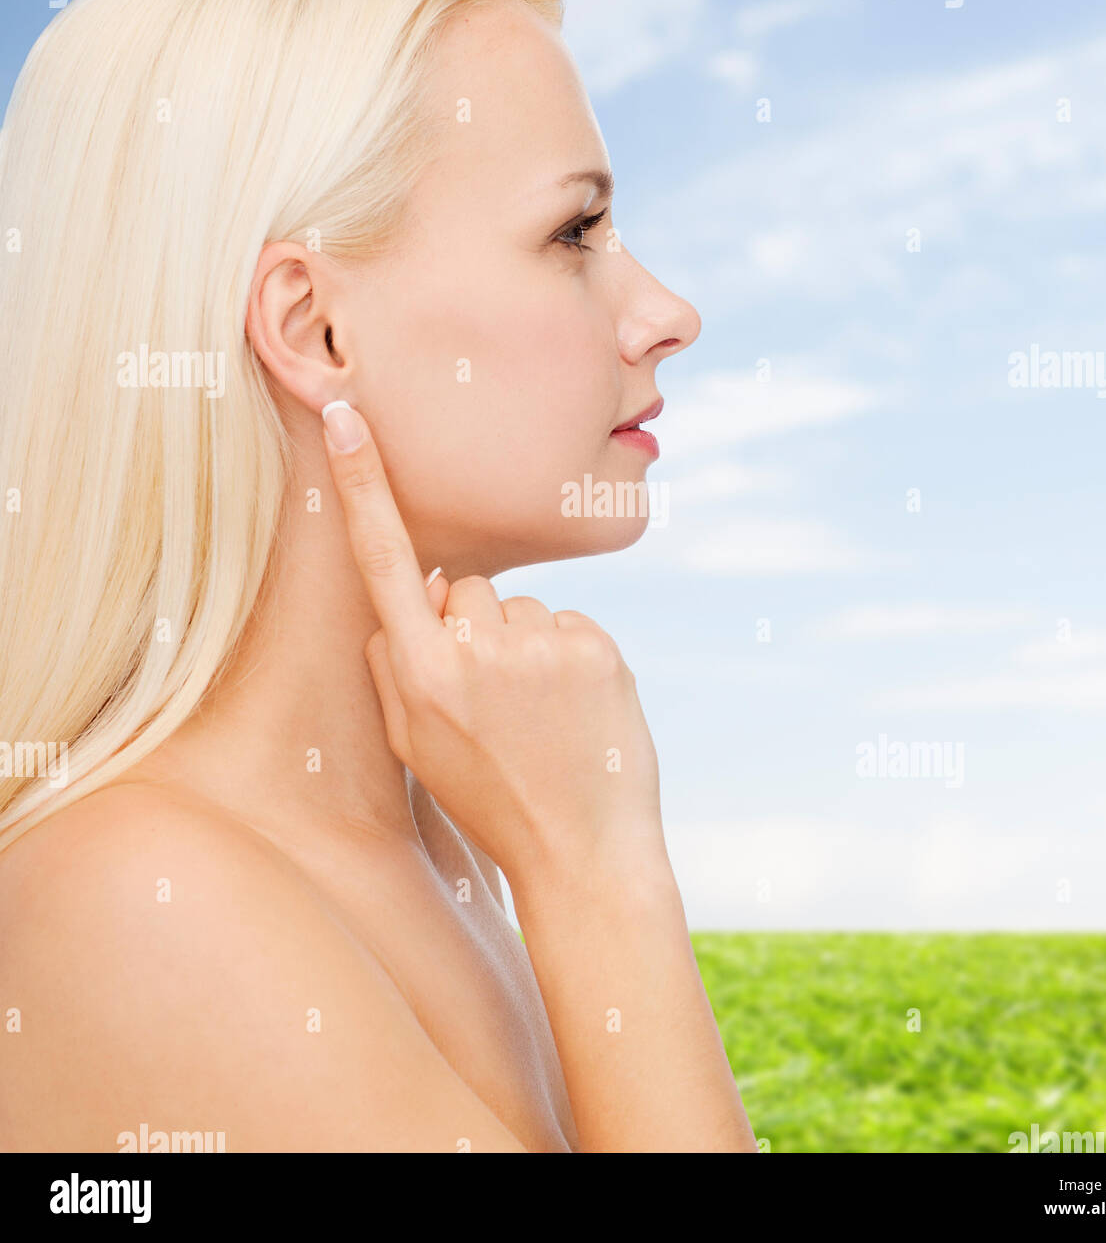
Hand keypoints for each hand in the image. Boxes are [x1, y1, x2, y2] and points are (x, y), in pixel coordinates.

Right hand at [321, 401, 665, 891]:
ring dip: (527, 646)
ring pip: (522, 608)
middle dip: (476, 628)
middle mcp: (476, 650)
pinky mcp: (597, 646)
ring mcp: (542, 645)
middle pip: (466, 590)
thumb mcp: (416, 747)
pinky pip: (569, 623)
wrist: (583, 852)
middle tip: (499, 701)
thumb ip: (394, 665)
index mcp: (420, 675)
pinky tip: (575, 711)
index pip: (383, 561)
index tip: (346, 414)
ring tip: (542, 716)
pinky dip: (570, 656)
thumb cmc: (491, 799)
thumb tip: (419, 588)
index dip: (363, 486)